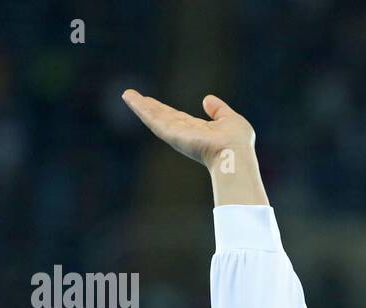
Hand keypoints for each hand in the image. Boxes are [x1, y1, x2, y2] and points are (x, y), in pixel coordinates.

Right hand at [121, 90, 253, 170]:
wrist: (235, 154)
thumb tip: (207, 99)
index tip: (153, 103)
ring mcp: (177, 134)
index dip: (166, 111)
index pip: (179, 119)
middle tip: (132, 97)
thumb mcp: (230, 119)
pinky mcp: (171, 133)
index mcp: (199, 131)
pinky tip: (130, 98)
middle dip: (149, 108)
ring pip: (155, 117)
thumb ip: (219, 110)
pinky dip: (141, 108)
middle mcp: (186, 134)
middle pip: (163, 117)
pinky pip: (153, 118)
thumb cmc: (238, 142)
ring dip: (140, 106)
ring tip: (127, 94)